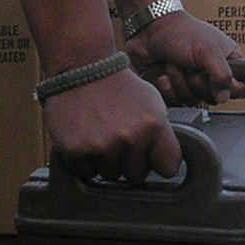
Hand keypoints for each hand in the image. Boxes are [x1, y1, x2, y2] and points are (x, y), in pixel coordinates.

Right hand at [43, 67, 181, 183]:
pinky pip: (87, 173)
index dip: (158, 162)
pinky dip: (85, 161)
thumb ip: (161, 132)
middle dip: (129, 162)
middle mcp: (129, 138)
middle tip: (119, 140)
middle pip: (136, 176)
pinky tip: (85, 138)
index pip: (168, 168)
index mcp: (153, 125)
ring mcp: (101, 145)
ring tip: (101, 135)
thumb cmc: (117, 85)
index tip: (151, 157)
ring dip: (106, 161)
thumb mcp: (152, 101)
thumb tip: (168, 161)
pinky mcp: (76, 150)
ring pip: (111, 175)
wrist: (80, 68)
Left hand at [125, 10, 244, 106]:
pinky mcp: (176, 89)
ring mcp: (194, 83)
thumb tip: (224, 97)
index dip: (229, 88)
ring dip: (179, 82)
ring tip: (174, 63)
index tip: (215, 77)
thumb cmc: (180, 32)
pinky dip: (168, 89)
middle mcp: (212, 74)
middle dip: (196, 81)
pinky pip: (176, 102)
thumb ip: (222, 74)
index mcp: (228, 61)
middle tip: (189, 64)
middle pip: (214, 98)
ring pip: (193, 101)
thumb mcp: (207, 50)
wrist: (149, 30)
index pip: (241, 88)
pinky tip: (164, 75)